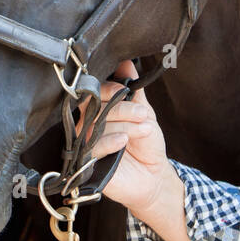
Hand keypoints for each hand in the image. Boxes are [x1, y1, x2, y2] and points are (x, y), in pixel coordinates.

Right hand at [84, 60, 175, 215]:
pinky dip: (109, 141)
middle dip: (121, 108)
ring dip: (124, 124)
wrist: (153, 177)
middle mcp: (88, 125)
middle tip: (143, 114)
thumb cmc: (147, 145)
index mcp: (99, 111)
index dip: (110, 89)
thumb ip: (134, 92)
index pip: (95, 92)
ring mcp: (86, 144)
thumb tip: (127, 63)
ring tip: (144, 130)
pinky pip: (91, 147)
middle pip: (94, 107)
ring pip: (95, 125)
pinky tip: (124, 141)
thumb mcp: (145, 115)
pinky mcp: (87, 163)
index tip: (128, 91)